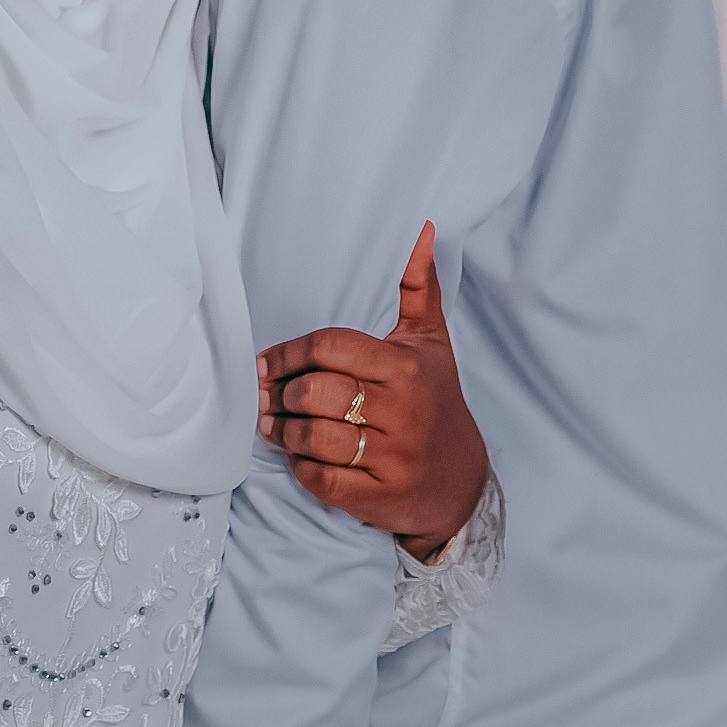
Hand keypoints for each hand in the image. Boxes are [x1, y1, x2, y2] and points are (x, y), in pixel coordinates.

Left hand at [258, 225, 488, 555]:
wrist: (462, 483)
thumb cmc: (436, 403)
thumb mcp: (431, 344)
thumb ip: (420, 288)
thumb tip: (422, 230)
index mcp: (406, 368)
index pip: (329, 346)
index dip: (286, 353)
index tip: (265, 362)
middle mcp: (401, 411)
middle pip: (314, 391)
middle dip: (278, 393)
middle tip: (264, 395)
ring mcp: (391, 457)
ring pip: (311, 437)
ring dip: (282, 431)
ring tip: (274, 424)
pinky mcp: (377, 496)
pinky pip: (321, 479)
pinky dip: (301, 467)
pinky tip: (299, 456)